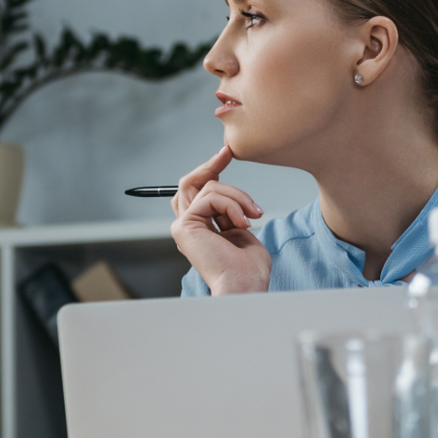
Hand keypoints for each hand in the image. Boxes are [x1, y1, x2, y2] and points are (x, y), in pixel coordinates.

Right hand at [169, 145, 270, 294]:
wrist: (245, 285)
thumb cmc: (248, 267)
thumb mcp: (241, 231)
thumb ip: (230, 213)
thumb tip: (231, 196)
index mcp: (198, 229)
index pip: (196, 192)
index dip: (208, 170)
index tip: (227, 154)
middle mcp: (186, 227)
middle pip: (190, 183)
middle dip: (210, 165)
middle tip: (227, 151)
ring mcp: (183, 226)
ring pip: (206, 187)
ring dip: (237, 195)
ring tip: (254, 214)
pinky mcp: (184, 226)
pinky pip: (210, 197)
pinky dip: (232, 204)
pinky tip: (244, 222)